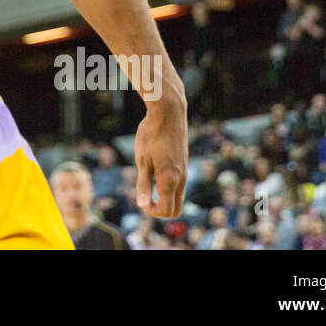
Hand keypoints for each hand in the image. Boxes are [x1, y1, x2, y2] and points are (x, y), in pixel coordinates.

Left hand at [134, 98, 186, 217]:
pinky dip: (168, 189)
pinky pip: (179, 186)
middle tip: (145, 196)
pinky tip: (155, 173)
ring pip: (178, 198)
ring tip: (149, 183)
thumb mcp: (142, 160)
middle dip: (160, 210)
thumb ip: (143, 184)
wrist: (168, 113)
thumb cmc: (151, 134)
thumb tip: (143, 205)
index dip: (152, 211)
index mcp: (170, 180)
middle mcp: (181, 179)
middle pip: (176, 210)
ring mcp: (185, 172)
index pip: (166, 211)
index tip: (141, 198)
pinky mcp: (184, 165)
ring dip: (164, 199)